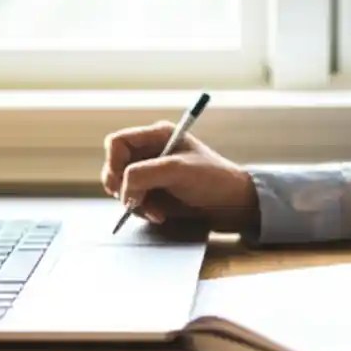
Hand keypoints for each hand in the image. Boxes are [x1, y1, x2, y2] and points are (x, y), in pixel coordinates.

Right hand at [101, 121, 258, 232]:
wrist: (236, 205)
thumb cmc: (214, 180)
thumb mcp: (178, 171)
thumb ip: (144, 175)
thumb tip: (123, 191)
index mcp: (157, 135)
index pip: (117, 143)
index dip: (114, 163)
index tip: (124, 183)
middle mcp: (151, 151)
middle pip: (115, 167)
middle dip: (123, 188)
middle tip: (136, 202)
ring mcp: (152, 173)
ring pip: (122, 187)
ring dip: (133, 203)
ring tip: (155, 212)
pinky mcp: (156, 192)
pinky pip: (134, 200)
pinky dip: (141, 210)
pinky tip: (159, 215)